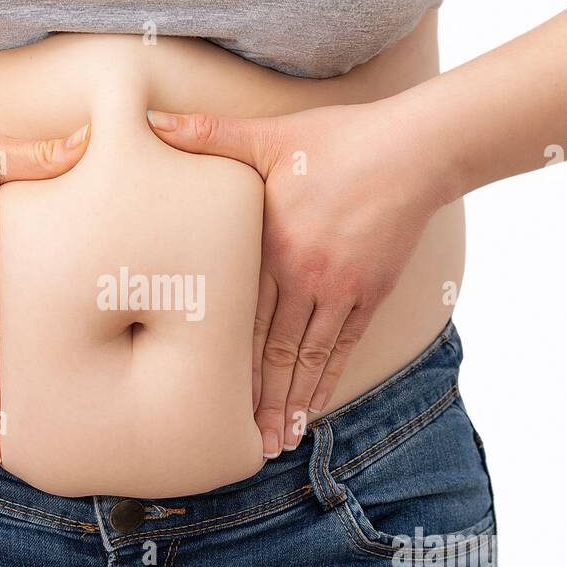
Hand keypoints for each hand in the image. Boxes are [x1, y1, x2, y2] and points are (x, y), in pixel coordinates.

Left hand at [147, 102, 445, 456]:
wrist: (414, 148)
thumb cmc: (339, 140)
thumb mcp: (269, 134)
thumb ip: (210, 135)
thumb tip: (152, 121)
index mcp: (272, 245)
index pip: (240, 316)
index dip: (222, 361)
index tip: (204, 400)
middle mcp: (305, 275)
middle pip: (274, 351)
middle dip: (259, 401)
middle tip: (245, 446)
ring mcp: (341, 287)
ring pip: (310, 357)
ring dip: (293, 402)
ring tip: (279, 442)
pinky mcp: (372, 291)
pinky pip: (344, 345)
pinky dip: (328, 379)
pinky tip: (316, 407)